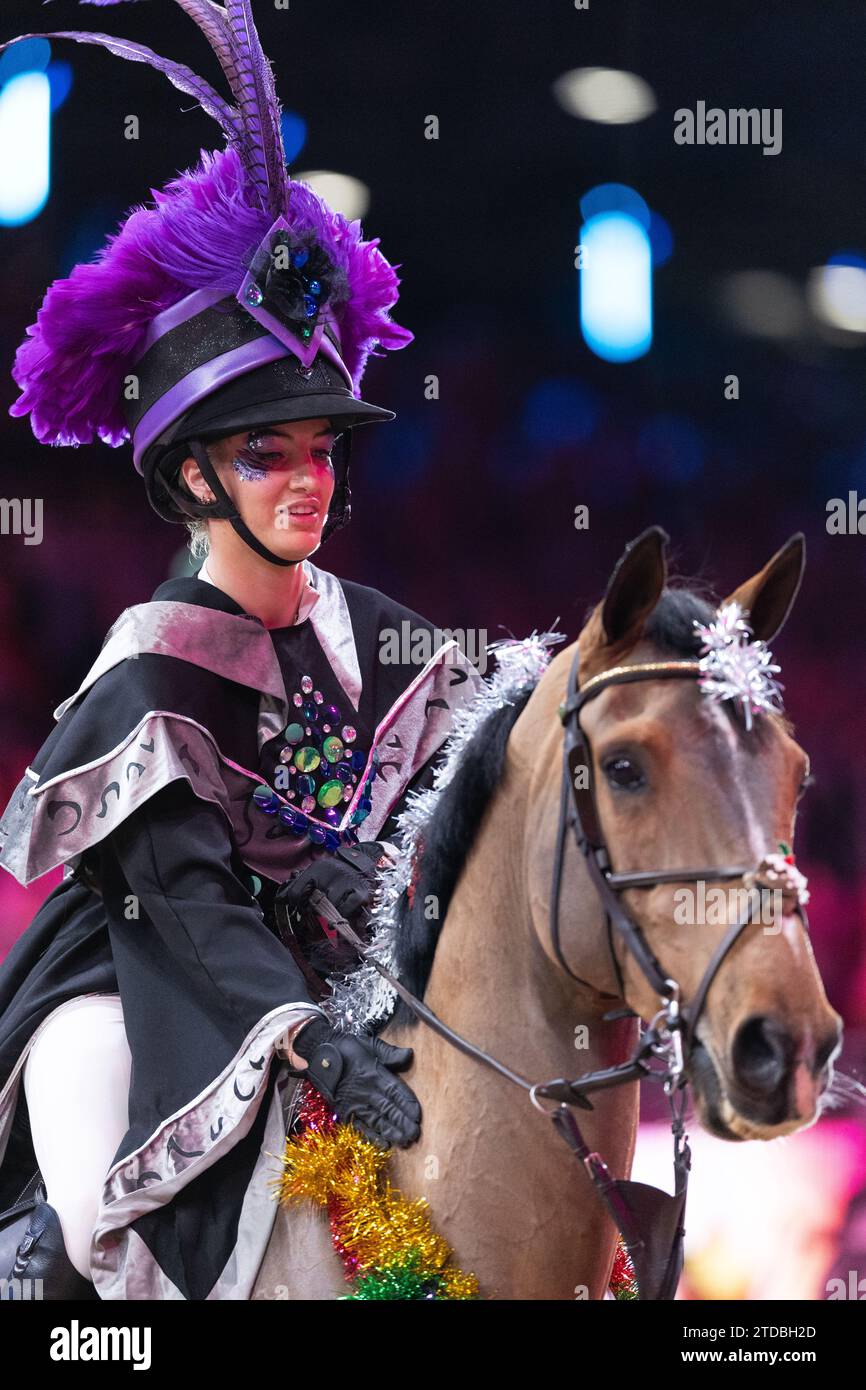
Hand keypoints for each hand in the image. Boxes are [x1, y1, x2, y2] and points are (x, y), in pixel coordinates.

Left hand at [274, 841, 388, 927]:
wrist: (362, 864)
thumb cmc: (334, 873)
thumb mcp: (315, 873)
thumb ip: (298, 885)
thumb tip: (281, 900)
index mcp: (317, 869)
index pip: (296, 893)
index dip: (296, 904)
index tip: (301, 908)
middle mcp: (331, 874)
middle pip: (313, 903)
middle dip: (312, 914)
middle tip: (314, 918)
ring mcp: (347, 883)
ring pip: (329, 908)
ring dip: (327, 916)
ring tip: (328, 918)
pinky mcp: (361, 893)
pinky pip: (346, 910)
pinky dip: (342, 916)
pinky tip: (340, 916)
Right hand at [288, 1015, 420, 1148]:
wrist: (318, 1054)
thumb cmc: (346, 1048)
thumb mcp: (370, 1044)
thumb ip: (389, 1052)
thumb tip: (409, 1054)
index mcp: (374, 1073)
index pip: (395, 1090)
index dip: (407, 1103)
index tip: (418, 1114)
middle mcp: (366, 1091)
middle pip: (388, 1109)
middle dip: (403, 1122)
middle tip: (415, 1134)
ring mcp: (355, 1103)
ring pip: (377, 1120)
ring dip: (391, 1132)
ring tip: (405, 1141)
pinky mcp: (345, 1112)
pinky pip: (360, 1127)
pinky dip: (371, 1137)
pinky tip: (383, 1144)